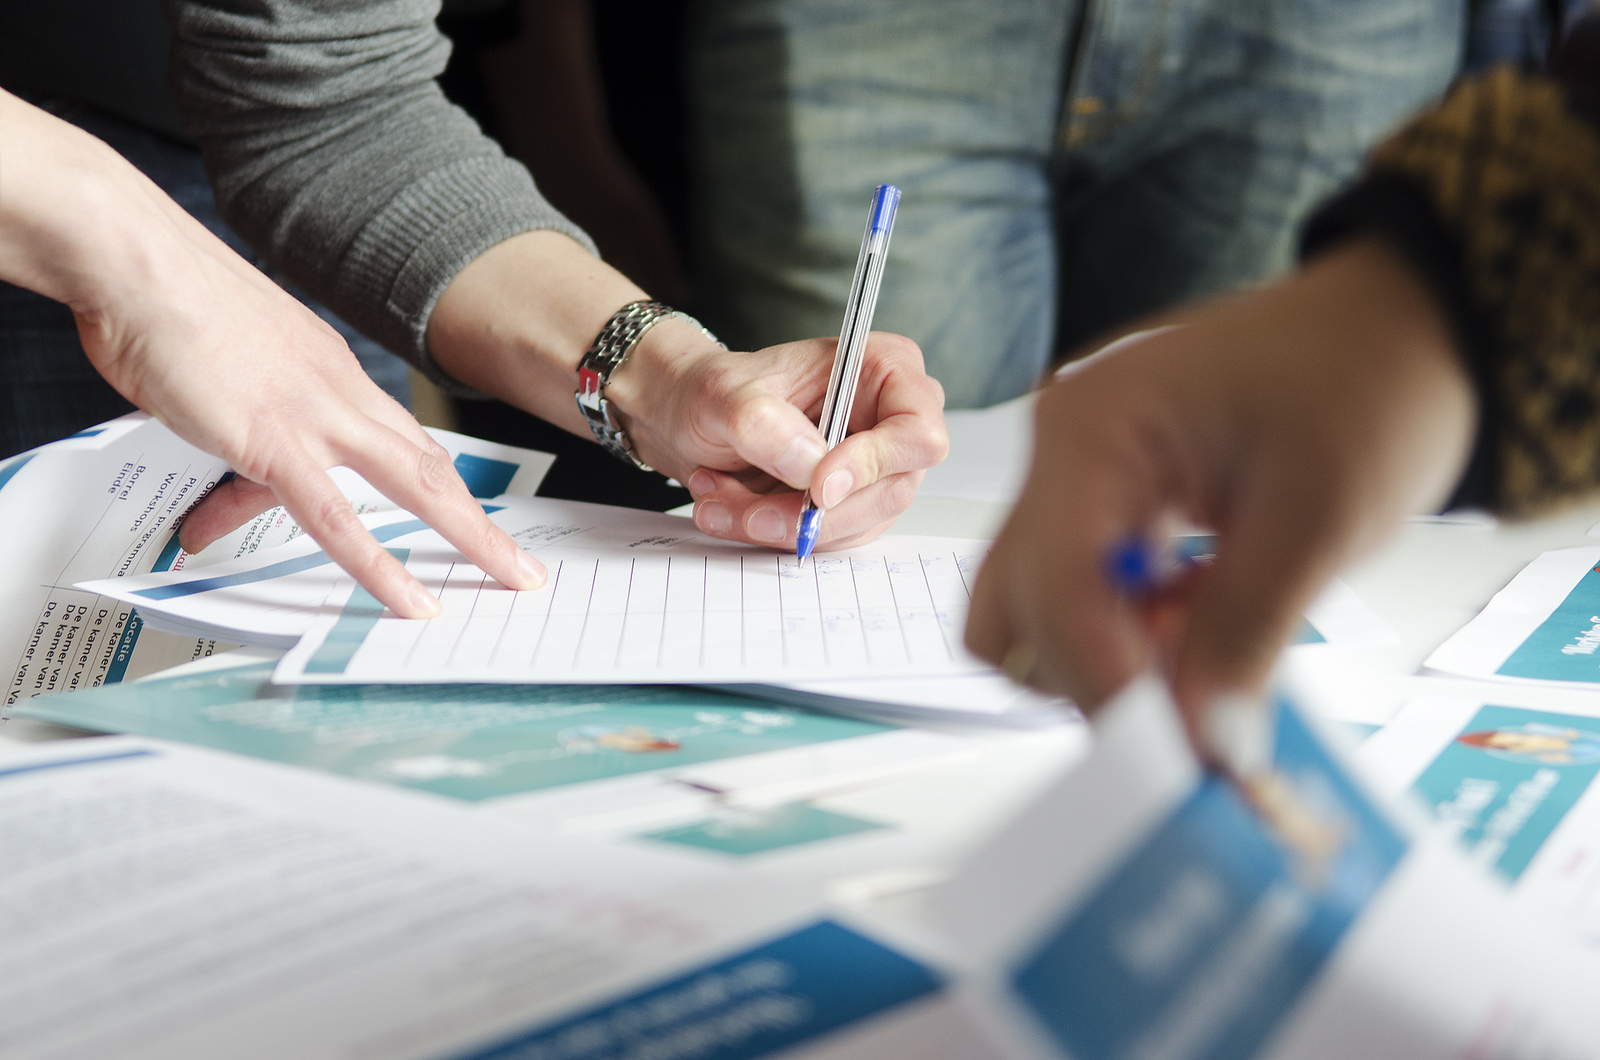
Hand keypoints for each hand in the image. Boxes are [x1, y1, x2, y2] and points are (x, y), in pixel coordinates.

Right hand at [0, 90, 543, 617]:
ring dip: (469, 537)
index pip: (400, 436)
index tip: (464, 512)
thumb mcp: (217, 377)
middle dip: (480, 518)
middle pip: (430, 463)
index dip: (438, 478)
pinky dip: (378, 564)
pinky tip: (407, 599)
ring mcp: (314, 414)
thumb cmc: (163, 303)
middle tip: (518, 562)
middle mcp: (339, 389)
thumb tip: (226, 492)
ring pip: (414, 485)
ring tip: (507, 580)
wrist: (132, 257)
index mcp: (330, 370)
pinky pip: (335, 517)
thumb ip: (234, 441)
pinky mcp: (273, 439)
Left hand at [612, 325, 947, 550]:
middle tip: (745, 512)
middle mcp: (891, 421)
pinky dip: (775, 533)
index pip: (918, 433)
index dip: (874, 466)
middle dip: (809, 512)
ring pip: (852, 524)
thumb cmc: (713, 392)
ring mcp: (875, 469)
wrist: (688, 419)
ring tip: (719, 501)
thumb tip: (813, 467)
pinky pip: (827, 539)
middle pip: (888, 492)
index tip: (817, 488)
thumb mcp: (722, 396)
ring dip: (781, 526)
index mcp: (884, 370)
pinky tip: (732, 508)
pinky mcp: (849, 506)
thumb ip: (765, 425)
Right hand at [964, 237, 1474, 747]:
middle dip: (1086, 676)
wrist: (1400, 331)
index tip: (1172, 742)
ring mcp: (1074, 485)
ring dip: (1105, 663)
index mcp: (1094, 428)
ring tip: (1203, 661)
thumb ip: (1246, 633)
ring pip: (1033, 617)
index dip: (1102, 673)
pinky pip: (1080, 602)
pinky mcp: (1102, 512)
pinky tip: (1200, 629)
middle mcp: (1060, 456)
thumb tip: (1206, 743)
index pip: (1052, 578)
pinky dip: (1129, 640)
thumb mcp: (1319, 518)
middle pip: (1009, 611)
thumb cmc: (1368, 386)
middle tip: (1182, 710)